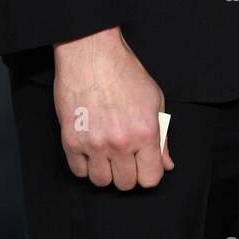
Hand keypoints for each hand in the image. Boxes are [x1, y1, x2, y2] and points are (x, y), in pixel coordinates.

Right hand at [52, 26, 173, 188]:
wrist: (91, 54)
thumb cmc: (125, 72)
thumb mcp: (154, 100)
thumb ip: (163, 137)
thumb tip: (167, 164)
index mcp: (146, 132)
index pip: (150, 178)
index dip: (148, 173)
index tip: (144, 164)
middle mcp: (121, 142)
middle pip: (125, 184)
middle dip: (127, 172)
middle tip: (124, 153)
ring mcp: (94, 144)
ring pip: (100, 182)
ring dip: (105, 170)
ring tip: (106, 150)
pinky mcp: (71, 141)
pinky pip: (78, 172)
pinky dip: (85, 164)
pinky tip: (91, 146)